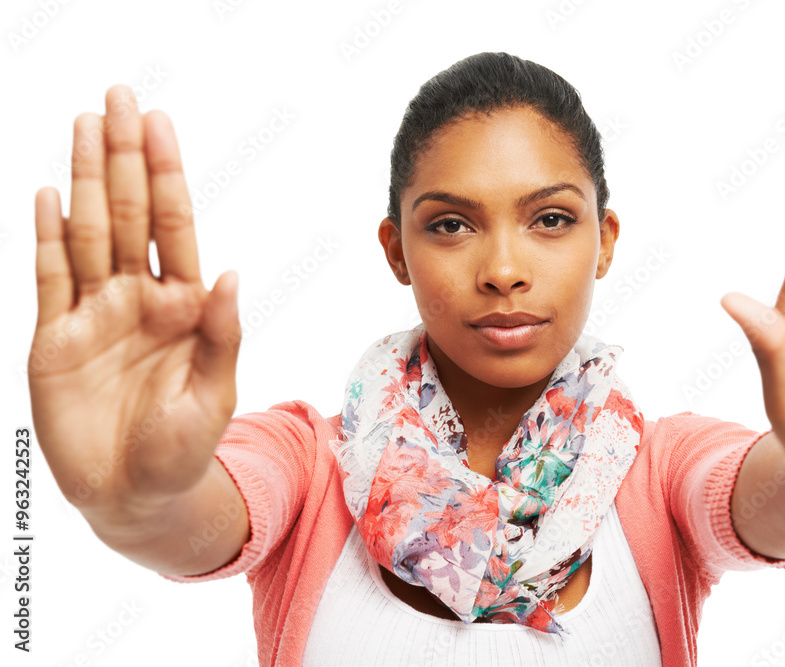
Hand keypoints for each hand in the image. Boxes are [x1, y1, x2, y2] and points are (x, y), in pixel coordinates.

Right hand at [29, 85, 241, 515]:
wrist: (136, 493)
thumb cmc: (185, 447)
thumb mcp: (214, 392)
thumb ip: (222, 334)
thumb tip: (233, 273)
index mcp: (184, 305)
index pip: (173, 225)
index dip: (165, 174)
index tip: (160, 123)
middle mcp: (138, 297)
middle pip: (127, 213)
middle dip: (122, 156)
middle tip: (118, 96)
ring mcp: (95, 314)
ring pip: (87, 233)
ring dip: (83, 180)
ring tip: (84, 126)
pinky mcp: (55, 340)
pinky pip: (50, 278)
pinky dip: (46, 238)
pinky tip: (47, 195)